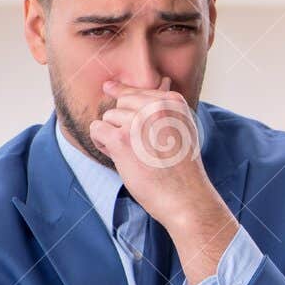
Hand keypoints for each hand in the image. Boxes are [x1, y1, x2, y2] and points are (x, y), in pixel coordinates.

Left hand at [91, 77, 236, 282]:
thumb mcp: (180, 128)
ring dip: (113, 136)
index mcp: (173, 101)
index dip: (131, 111)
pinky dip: (103, 144)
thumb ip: (157, 108)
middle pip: (121, 104)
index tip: (135, 128)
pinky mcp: (122, 139)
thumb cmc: (181, 168)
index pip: (137, 93)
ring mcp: (138, 122)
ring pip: (108, 117)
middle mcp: (156, 106)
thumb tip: (114, 86)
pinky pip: (97, 130)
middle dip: (123, 124)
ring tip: (134, 155)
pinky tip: (119, 157)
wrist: (187, 198)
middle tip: (141, 148)